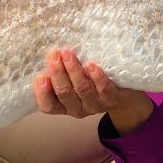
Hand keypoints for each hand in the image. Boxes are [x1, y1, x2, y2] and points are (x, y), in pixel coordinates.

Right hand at [34, 49, 152, 133]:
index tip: (40, 77)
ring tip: (68, 54)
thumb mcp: (71, 80)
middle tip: (54, 55)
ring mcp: (95, 105)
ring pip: (82, 89)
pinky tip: (92, 65)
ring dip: (74, 70)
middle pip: (65, 93)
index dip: (43, 94)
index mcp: (64, 105)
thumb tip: (48, 53)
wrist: (122, 95)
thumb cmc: (90, 82)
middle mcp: (78, 108)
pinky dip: (97, 77)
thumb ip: (60, 72)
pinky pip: (104, 90)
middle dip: (58, 73)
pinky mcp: (112, 99)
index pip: (49, 106)